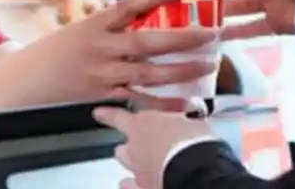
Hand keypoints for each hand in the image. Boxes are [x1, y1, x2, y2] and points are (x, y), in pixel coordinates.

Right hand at [26, 0, 219, 103]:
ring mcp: (103, 74)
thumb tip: (146, 11)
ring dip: (181, 69)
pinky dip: (164, 102)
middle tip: (211, 33)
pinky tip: (187, 101)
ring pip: (148, 72)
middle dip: (182, 38)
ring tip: (208, 64)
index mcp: (94, 24)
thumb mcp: (81, 28)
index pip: (127, 6)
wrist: (29, 79)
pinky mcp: (104, 94)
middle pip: (147, 42)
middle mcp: (100, 48)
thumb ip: (110, 24)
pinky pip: (139, 98)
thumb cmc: (57, 50)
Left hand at [92, 105, 217, 188]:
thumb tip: (187, 114)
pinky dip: (134, 186)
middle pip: (123, 149)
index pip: (117, 117)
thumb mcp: (191, 118)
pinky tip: (135, 185)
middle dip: (131, 147)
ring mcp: (138, 172)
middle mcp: (134, 150)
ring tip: (147, 167)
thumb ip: (182, 117)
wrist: (195, 171)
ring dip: (136, 166)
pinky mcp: (143, 188)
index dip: (108, 115)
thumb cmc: (193, 141)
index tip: (99, 113)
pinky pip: (132, 188)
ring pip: (129, 168)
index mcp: (141, 126)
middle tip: (143, 146)